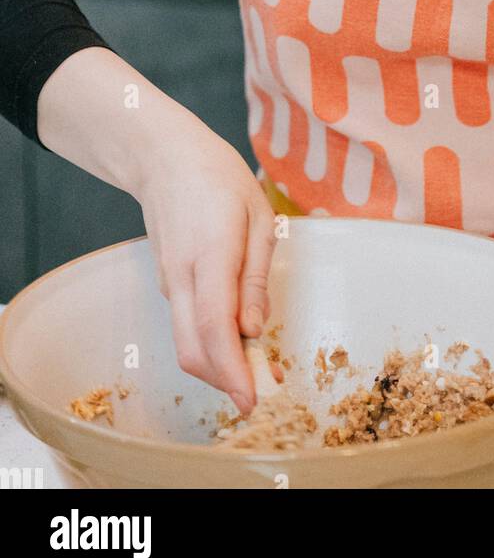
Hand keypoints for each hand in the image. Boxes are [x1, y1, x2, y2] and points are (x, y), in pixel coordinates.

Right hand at [134, 129, 276, 415]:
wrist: (163, 157)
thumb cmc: (218, 178)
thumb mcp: (258, 216)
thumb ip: (255, 276)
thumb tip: (254, 329)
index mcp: (210, 255)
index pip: (214, 327)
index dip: (233, 370)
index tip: (253, 399)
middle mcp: (181, 277)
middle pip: (192, 350)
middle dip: (227, 381)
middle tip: (265, 388)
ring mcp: (168, 282)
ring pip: (187, 342)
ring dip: (220, 364)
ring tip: (260, 363)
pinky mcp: (167, 284)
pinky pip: (186, 325)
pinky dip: (211, 341)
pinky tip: (239, 332)